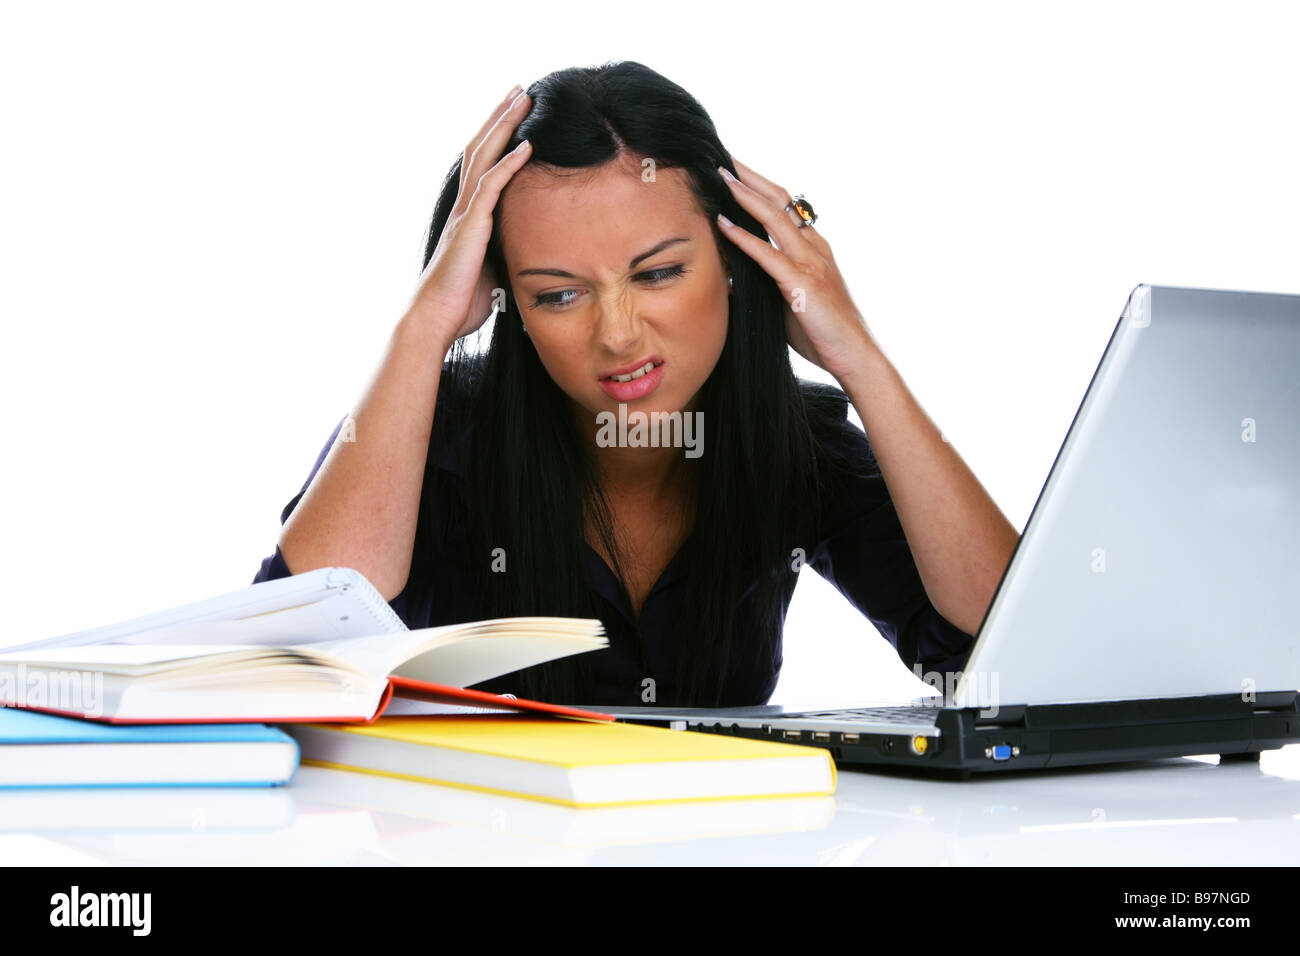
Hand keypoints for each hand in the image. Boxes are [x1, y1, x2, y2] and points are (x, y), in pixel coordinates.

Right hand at [404, 85, 533, 345]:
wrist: (435, 321)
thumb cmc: (460, 305)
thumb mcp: (491, 274)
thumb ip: (504, 255)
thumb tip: (524, 255)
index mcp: (468, 217)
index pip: (483, 166)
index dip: (498, 138)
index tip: (516, 115)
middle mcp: (463, 208)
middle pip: (481, 149)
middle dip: (501, 118)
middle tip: (519, 90)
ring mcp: (465, 215)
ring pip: (484, 158)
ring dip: (504, 127)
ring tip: (522, 99)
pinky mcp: (470, 228)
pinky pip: (491, 188)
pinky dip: (508, 165)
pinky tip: (526, 146)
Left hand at [715, 158, 875, 385]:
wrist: (855, 356)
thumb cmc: (823, 334)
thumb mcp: (790, 302)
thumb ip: (767, 284)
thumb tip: (731, 278)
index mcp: (815, 249)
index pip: (785, 208)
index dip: (760, 186)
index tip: (735, 171)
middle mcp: (814, 248)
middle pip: (780, 200)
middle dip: (750, 176)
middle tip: (723, 157)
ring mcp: (810, 263)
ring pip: (774, 217)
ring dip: (744, 195)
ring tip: (720, 177)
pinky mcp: (802, 283)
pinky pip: (768, 255)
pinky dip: (744, 238)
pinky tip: (724, 225)